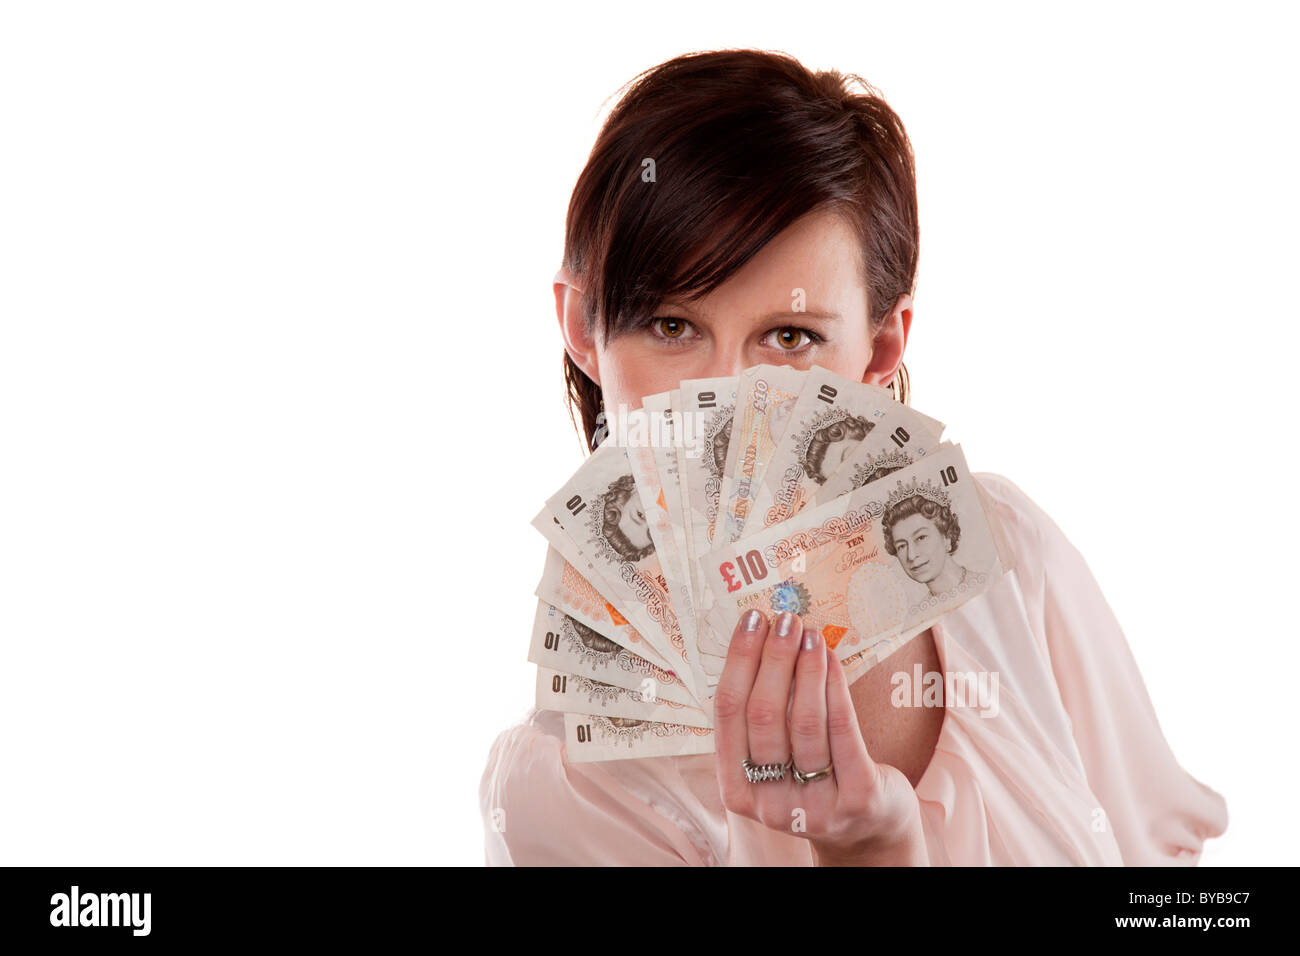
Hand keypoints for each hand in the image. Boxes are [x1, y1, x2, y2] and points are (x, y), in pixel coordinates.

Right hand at [713, 609, 928, 864]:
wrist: (867, 831)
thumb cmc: (812, 778)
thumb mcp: (775, 761)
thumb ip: (760, 718)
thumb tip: (757, 639)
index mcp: (736, 790)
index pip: (727, 715)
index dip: (738, 661)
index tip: (750, 621)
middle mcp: (770, 804)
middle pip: (764, 715)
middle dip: (773, 658)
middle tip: (784, 619)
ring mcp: (815, 805)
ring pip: (804, 722)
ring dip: (806, 667)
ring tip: (810, 632)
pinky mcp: (858, 798)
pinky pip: (843, 731)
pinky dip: (835, 687)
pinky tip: (832, 658)